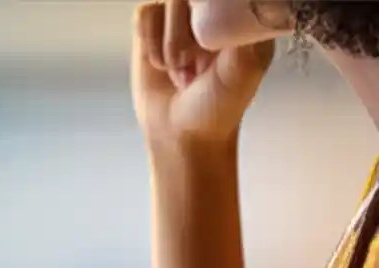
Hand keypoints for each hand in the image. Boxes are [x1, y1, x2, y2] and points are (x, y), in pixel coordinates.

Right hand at [133, 1, 273, 145]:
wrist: (180, 133)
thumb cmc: (217, 107)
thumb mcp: (243, 70)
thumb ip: (241, 31)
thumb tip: (229, 3)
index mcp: (244, 15)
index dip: (213, 11)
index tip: (211, 43)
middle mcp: (213, 11)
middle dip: (188, 34)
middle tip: (197, 65)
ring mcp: (182, 17)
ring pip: (167, 2)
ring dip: (170, 42)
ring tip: (181, 68)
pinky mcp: (153, 27)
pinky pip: (145, 14)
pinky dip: (150, 43)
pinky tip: (162, 64)